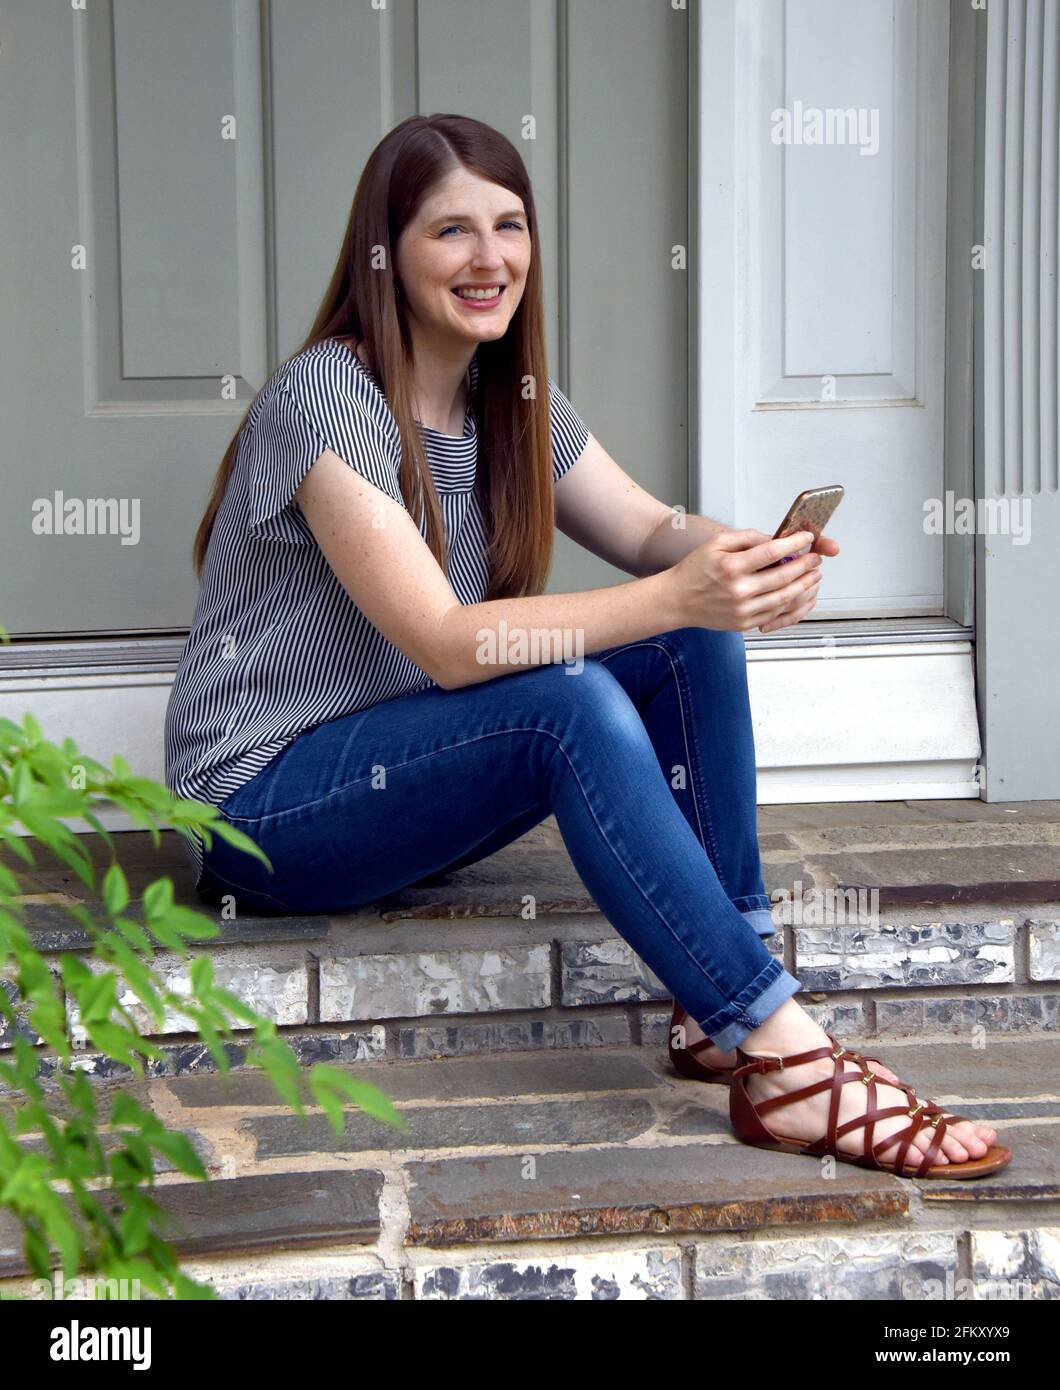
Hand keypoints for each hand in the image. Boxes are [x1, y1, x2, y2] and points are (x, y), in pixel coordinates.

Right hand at [668, 527, 824, 632]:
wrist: (676, 601)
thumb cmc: (693, 571)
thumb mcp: (715, 543)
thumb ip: (745, 537)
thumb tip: (773, 538)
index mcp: (731, 566)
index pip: (772, 551)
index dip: (794, 543)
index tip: (806, 538)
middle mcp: (738, 589)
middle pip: (783, 576)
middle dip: (805, 565)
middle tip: (816, 558)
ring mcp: (742, 609)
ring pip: (783, 598)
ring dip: (803, 585)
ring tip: (814, 576)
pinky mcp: (743, 623)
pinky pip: (774, 613)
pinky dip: (790, 603)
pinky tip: (796, 592)